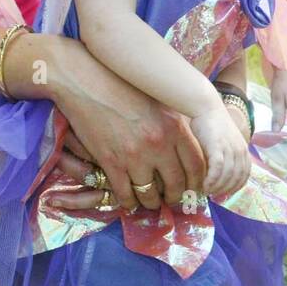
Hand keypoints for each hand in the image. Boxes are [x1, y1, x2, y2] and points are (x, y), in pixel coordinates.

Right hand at [48, 38, 205, 209]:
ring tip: (153, 203)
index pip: (198, 165)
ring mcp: (134, 155)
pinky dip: (129, 202)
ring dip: (153, 202)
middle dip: (177, 196)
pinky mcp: (110, 162)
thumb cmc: (127, 88)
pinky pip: (124, 193)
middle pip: (177, 183)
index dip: (198, 182)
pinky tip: (130, 203)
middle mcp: (158, 143)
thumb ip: (178, 126)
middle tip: (175, 200)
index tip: (195, 188)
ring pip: (150, 192)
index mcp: (175, 127)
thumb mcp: (162, 103)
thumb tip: (194, 148)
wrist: (88, 82)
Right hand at [190, 105, 251, 196]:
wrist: (206, 108)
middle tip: (212, 195)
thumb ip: (224, 158)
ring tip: (206, 191)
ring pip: (227, 177)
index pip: (244, 176)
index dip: (234, 188)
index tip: (223, 194)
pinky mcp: (218, 146)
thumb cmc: (211, 126)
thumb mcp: (224, 143)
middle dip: (224, 190)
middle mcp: (240, 151)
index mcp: (243, 151)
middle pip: (236, 179)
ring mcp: (230, 149)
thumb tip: (217, 178)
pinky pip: (218, 169)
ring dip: (216, 187)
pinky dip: (211, 180)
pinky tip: (204, 184)